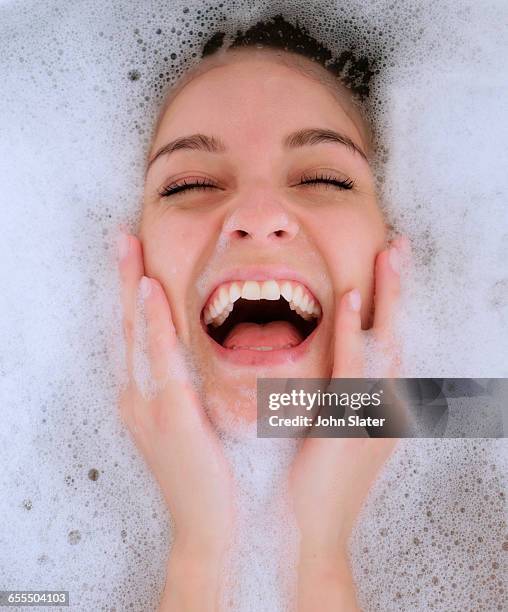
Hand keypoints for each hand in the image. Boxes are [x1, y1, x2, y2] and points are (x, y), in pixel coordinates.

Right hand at [117, 233, 233, 610]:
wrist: (211, 529)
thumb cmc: (210, 477)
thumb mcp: (196, 427)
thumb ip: (194, 394)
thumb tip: (207, 361)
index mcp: (147, 400)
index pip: (139, 336)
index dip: (136, 297)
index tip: (138, 263)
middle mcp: (137, 397)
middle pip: (128, 325)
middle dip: (124, 279)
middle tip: (123, 238)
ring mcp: (148, 405)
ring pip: (136, 332)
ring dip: (133, 285)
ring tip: (129, 246)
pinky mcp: (169, 414)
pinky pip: (160, 356)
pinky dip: (154, 321)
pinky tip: (151, 289)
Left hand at [289, 236, 410, 610]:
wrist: (313, 532)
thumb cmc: (314, 485)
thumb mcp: (331, 435)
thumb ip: (334, 401)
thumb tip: (322, 373)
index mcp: (377, 406)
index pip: (384, 344)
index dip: (387, 306)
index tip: (381, 272)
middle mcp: (385, 404)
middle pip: (395, 334)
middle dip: (398, 291)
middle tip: (398, 247)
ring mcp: (374, 413)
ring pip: (385, 341)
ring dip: (388, 296)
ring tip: (390, 254)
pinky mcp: (353, 422)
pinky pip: (353, 365)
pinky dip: (352, 328)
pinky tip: (350, 295)